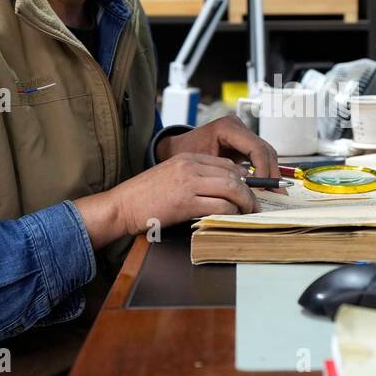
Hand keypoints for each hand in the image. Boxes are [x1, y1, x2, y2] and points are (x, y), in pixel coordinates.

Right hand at [72, 152, 258, 243]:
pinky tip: (233, 218)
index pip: (226, 164)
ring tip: (248, 212)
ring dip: (245, 202)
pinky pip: (220, 206)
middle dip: (250, 191)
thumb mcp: (171, 176)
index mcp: (186, 158)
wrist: (121, 206)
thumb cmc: (143, 195)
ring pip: (232, 189)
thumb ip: (195, 176)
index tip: (250, 189)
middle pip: (234, 175)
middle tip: (255, 203)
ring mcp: (188, 184)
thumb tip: (223, 187)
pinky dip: (232, 213)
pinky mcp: (186, 203)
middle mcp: (189, 167)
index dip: (244, 178)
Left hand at [156, 114, 280, 186]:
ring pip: (266, 153)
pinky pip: (260, 157)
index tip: (263, 187)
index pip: (255, 147)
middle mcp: (238, 126)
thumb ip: (224, 175)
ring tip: (275, 193)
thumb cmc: (184, 154)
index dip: (263, 168)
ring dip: (271, 173)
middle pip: (265, 150)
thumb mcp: (202, 165)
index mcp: (227, 127)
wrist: (176, 148)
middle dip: (272, 173)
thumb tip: (246, 190)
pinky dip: (264, 172)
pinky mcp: (244, 142)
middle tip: (277, 193)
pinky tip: (266, 187)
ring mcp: (242, 133)